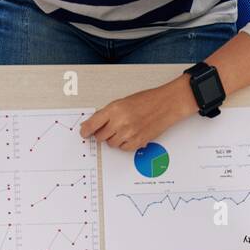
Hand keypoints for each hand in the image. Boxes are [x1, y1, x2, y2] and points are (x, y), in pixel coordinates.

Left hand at [79, 78, 196, 150]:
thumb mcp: (123, 102)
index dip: (85, 131)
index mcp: (114, 109)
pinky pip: (123, 148)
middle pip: (100, 137)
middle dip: (102, 134)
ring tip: (125, 128)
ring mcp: (129, 134)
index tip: (84, 133)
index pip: (92, 125)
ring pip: (111, 144)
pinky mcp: (137, 142)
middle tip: (111, 127)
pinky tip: (132, 134)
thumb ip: (107, 114)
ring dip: (115, 139)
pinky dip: (125, 144)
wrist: (166, 105)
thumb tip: (92, 124)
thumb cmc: (146, 101)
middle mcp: (120, 122)